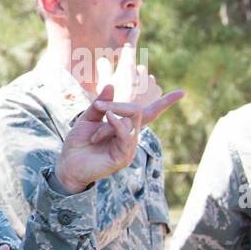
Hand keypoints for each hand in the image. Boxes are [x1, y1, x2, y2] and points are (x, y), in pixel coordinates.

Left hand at [55, 47, 183, 191]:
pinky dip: (116, 124)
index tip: (182, 92)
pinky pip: (126, 135)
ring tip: (93, 134)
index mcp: (124, 127)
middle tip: (99, 107)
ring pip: (130, 121)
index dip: (165, 103)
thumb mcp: (87, 119)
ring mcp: (129, 147)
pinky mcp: (124, 157)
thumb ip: (100, 104)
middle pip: (138, 111)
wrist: (68, 164)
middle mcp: (130, 136)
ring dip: (109, 120)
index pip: (149, 113)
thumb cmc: (78, 143)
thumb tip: (111, 85)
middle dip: (118, 105)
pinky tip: (107, 119)